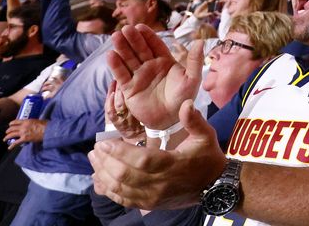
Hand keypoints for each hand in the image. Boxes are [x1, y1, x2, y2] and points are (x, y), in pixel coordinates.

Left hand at [5, 118, 47, 145]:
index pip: (16, 121)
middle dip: (8, 130)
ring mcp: (23, 132)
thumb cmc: (45, 125)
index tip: (10, 124)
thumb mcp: (38, 120)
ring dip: (7, 137)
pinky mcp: (25, 139)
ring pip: (12, 134)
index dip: (12, 123)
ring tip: (5, 139)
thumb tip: (33, 124)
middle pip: (12, 128)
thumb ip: (32, 122)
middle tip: (7, 132)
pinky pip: (16, 142)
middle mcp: (23, 126)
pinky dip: (12, 145)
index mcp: (26, 121)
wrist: (48, 130)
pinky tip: (9, 148)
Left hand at [90, 100, 226, 210]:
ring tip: (94, 161)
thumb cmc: (207, 158)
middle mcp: (160, 183)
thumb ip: (194, 120)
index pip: (141, 160)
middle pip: (125, 175)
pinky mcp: (149, 204)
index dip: (120, 152)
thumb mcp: (205, 136)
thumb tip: (186, 103)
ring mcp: (153, 196)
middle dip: (106, 162)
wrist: (214, 186)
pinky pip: (124, 200)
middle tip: (95, 150)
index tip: (104, 142)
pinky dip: (109, 191)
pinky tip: (99, 180)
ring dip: (103, 175)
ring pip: (121, 188)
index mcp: (172, 164)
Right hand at [105, 25, 204, 131]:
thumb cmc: (183, 98)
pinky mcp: (129, 88)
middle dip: (133, 39)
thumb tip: (200, 41)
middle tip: (125, 29)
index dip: (147, 35)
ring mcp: (139, 76)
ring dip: (122, 48)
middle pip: (140, 49)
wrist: (171, 120)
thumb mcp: (192, 79)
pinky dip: (116, 65)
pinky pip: (121, 75)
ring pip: (129, 59)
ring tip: (116, 37)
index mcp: (165, 61)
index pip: (155, 45)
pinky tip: (111, 55)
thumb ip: (195, 61)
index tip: (140, 27)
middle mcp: (150, 66)